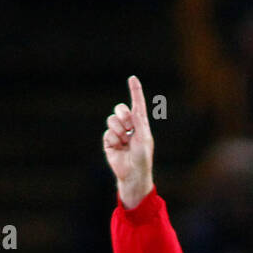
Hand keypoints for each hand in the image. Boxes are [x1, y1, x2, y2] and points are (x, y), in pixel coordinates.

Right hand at [103, 75, 153, 209]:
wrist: (133, 174)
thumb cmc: (143, 158)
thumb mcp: (144, 138)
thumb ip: (139, 122)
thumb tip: (136, 108)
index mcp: (140, 124)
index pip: (137, 104)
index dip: (135, 91)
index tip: (133, 78)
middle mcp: (129, 127)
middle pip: (120, 109)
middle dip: (123, 116)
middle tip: (129, 128)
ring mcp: (118, 133)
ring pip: (112, 120)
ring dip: (119, 129)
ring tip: (124, 141)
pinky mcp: (109, 141)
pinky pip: (108, 133)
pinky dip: (114, 139)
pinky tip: (119, 148)